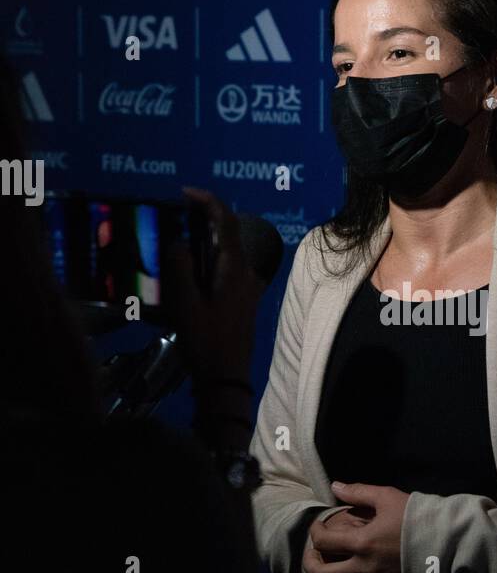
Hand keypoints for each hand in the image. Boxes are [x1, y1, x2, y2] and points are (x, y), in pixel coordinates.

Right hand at [163, 186, 264, 384]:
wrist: (225, 379)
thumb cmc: (205, 340)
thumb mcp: (184, 302)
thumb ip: (180, 265)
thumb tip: (179, 242)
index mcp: (235, 267)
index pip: (226, 220)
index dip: (207, 200)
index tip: (184, 193)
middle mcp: (246, 273)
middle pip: (226, 234)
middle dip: (201, 221)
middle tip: (173, 219)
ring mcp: (247, 288)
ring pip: (224, 254)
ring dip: (201, 244)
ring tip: (173, 246)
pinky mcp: (241, 301)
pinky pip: (223, 271)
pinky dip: (206, 264)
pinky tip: (185, 275)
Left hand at [302, 481, 410, 572]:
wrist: (450, 544)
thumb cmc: (418, 518)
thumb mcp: (388, 498)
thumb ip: (359, 492)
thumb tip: (335, 485)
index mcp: (362, 543)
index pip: (323, 541)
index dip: (314, 533)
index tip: (318, 529)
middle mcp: (365, 570)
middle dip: (310, 566)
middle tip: (313, 556)